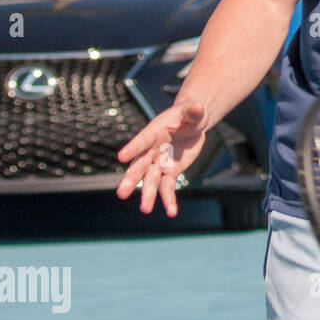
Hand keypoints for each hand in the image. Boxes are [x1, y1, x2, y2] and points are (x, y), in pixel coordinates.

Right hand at [115, 100, 209, 215]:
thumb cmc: (189, 114)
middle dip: (132, 179)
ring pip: (151, 180)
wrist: (192, 124)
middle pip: (140, 166)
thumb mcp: (193, 111)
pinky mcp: (170, 171)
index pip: (142, 141)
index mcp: (154, 132)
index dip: (132, 148)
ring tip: (145, 210)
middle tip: (121, 193)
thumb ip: (193, 112)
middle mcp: (152, 150)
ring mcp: (159, 162)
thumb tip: (198, 107)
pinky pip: (168, 187)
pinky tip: (171, 212)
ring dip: (148, 195)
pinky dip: (169, 199)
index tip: (121, 157)